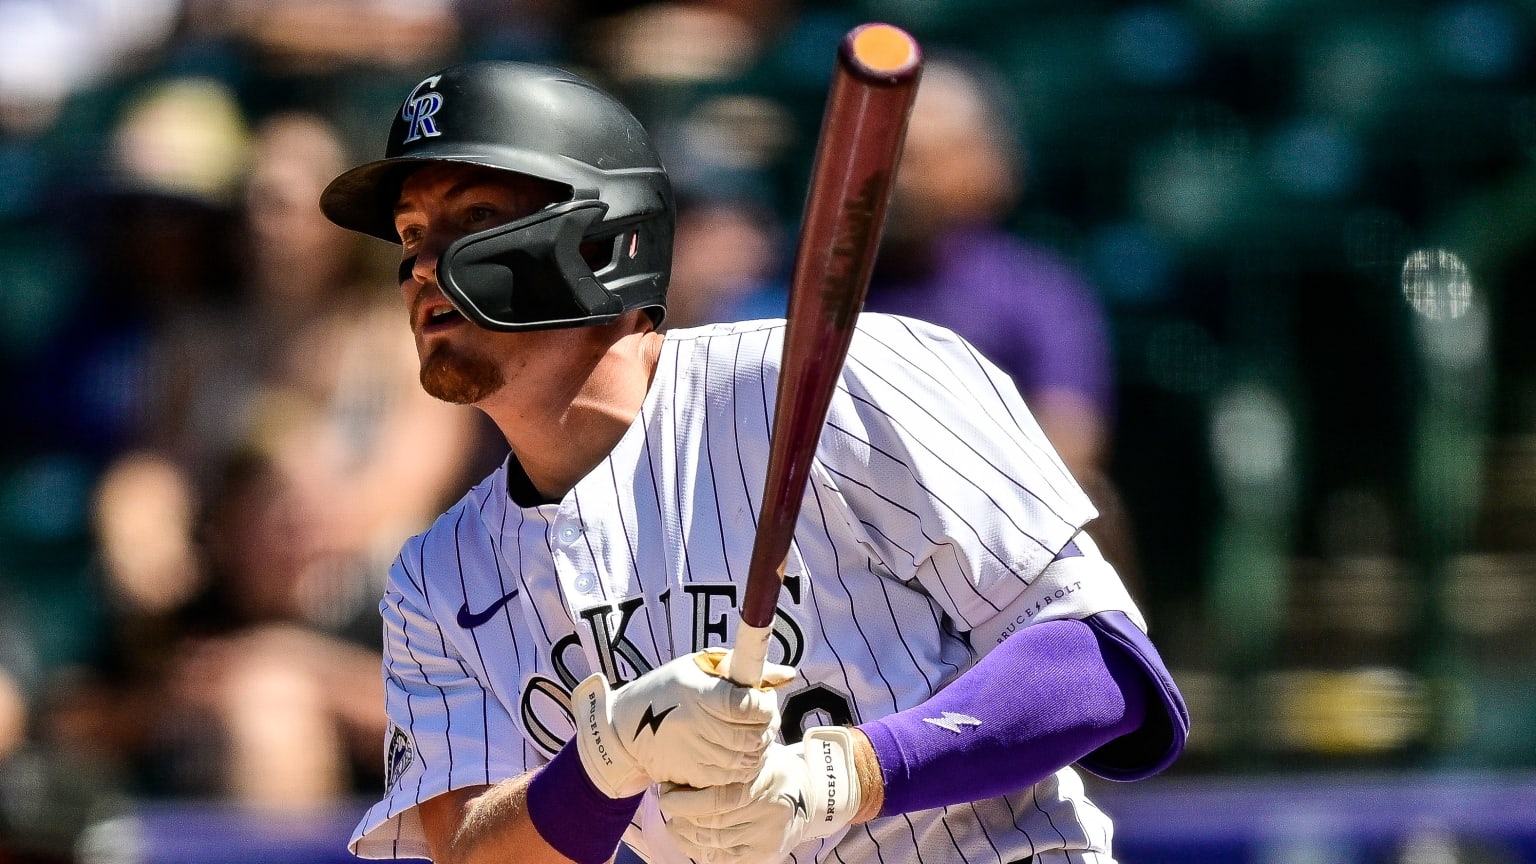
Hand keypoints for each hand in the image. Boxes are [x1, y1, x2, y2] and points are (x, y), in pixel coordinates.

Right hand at [571, 648, 795, 797]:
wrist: (625, 728)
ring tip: (751, 733)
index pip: (749, 706)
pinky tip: (738, 751)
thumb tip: (787, 674)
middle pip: (754, 735)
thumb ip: (743, 668)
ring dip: (758, 746)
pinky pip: (734, 777)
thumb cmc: (667, 689)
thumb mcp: (699, 666)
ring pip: (749, 759)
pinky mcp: (695, 777)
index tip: (762, 698)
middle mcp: (699, 725)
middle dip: (767, 725)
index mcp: (701, 693)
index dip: (764, 704)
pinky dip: (744, 766)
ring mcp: (697, 754)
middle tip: (761, 716)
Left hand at [660, 726, 861, 863]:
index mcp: (766, 778)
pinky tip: (686, 838)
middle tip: (666, 803)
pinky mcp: (765, 855)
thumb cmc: (772, 770)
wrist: (809, 797)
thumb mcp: (757, 755)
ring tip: (673, 821)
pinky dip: (697, 850)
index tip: (666, 790)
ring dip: (685, 833)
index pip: (718, 797)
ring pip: (714, 841)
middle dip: (681, 814)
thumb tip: (681, 763)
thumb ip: (729, 760)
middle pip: (713, 821)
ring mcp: (768, 835)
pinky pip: (722, 859)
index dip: (686, 798)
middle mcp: (770, 808)